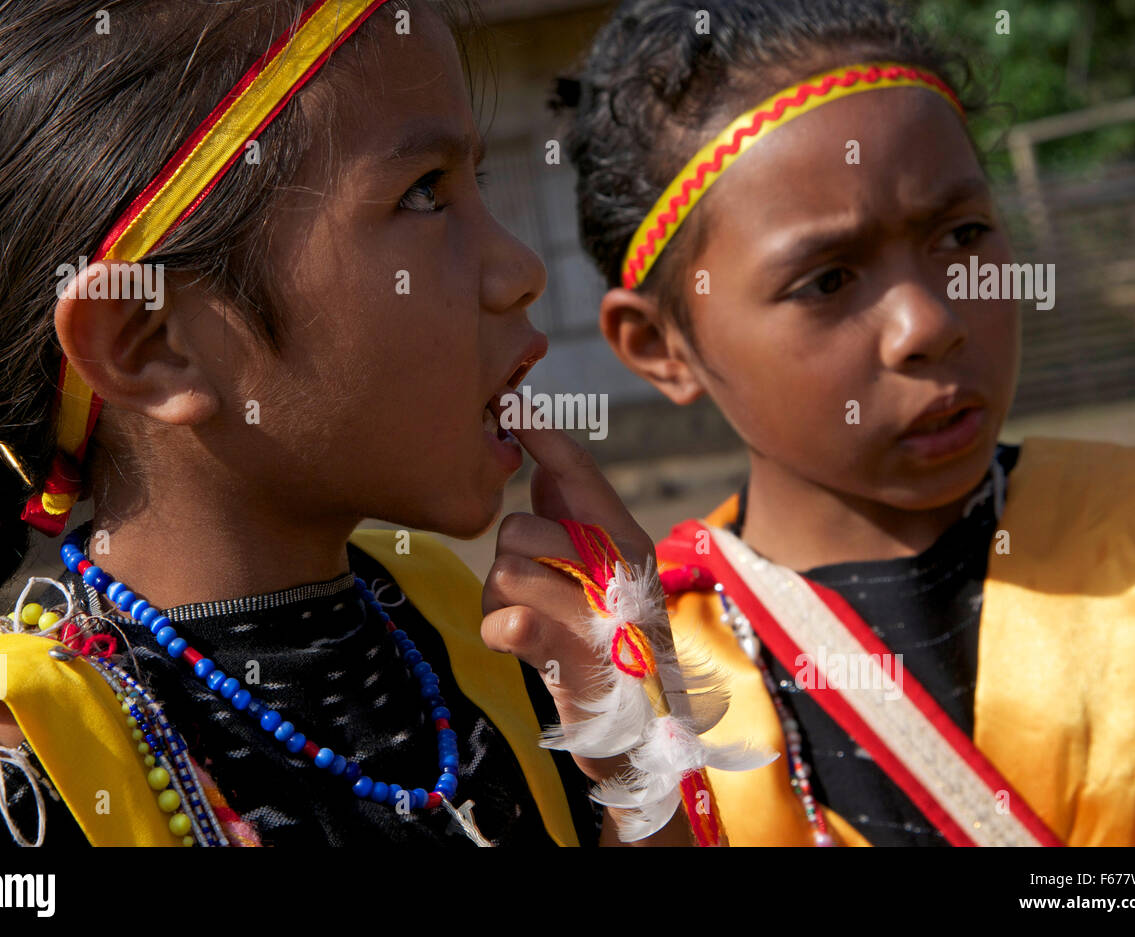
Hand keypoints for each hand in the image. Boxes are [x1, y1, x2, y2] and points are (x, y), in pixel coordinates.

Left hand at [480, 418, 653, 784]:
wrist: (636, 730)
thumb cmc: (606, 639)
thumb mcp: (598, 569)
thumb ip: (572, 513)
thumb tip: (535, 445)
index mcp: (627, 542)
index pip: (581, 475)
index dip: (544, 438)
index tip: (510, 405)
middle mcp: (620, 571)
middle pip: (520, 526)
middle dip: (509, 554)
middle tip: (535, 586)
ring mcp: (599, 617)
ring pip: (505, 572)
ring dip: (500, 597)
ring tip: (530, 619)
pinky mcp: (573, 663)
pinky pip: (505, 622)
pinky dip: (499, 632)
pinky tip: (518, 644)